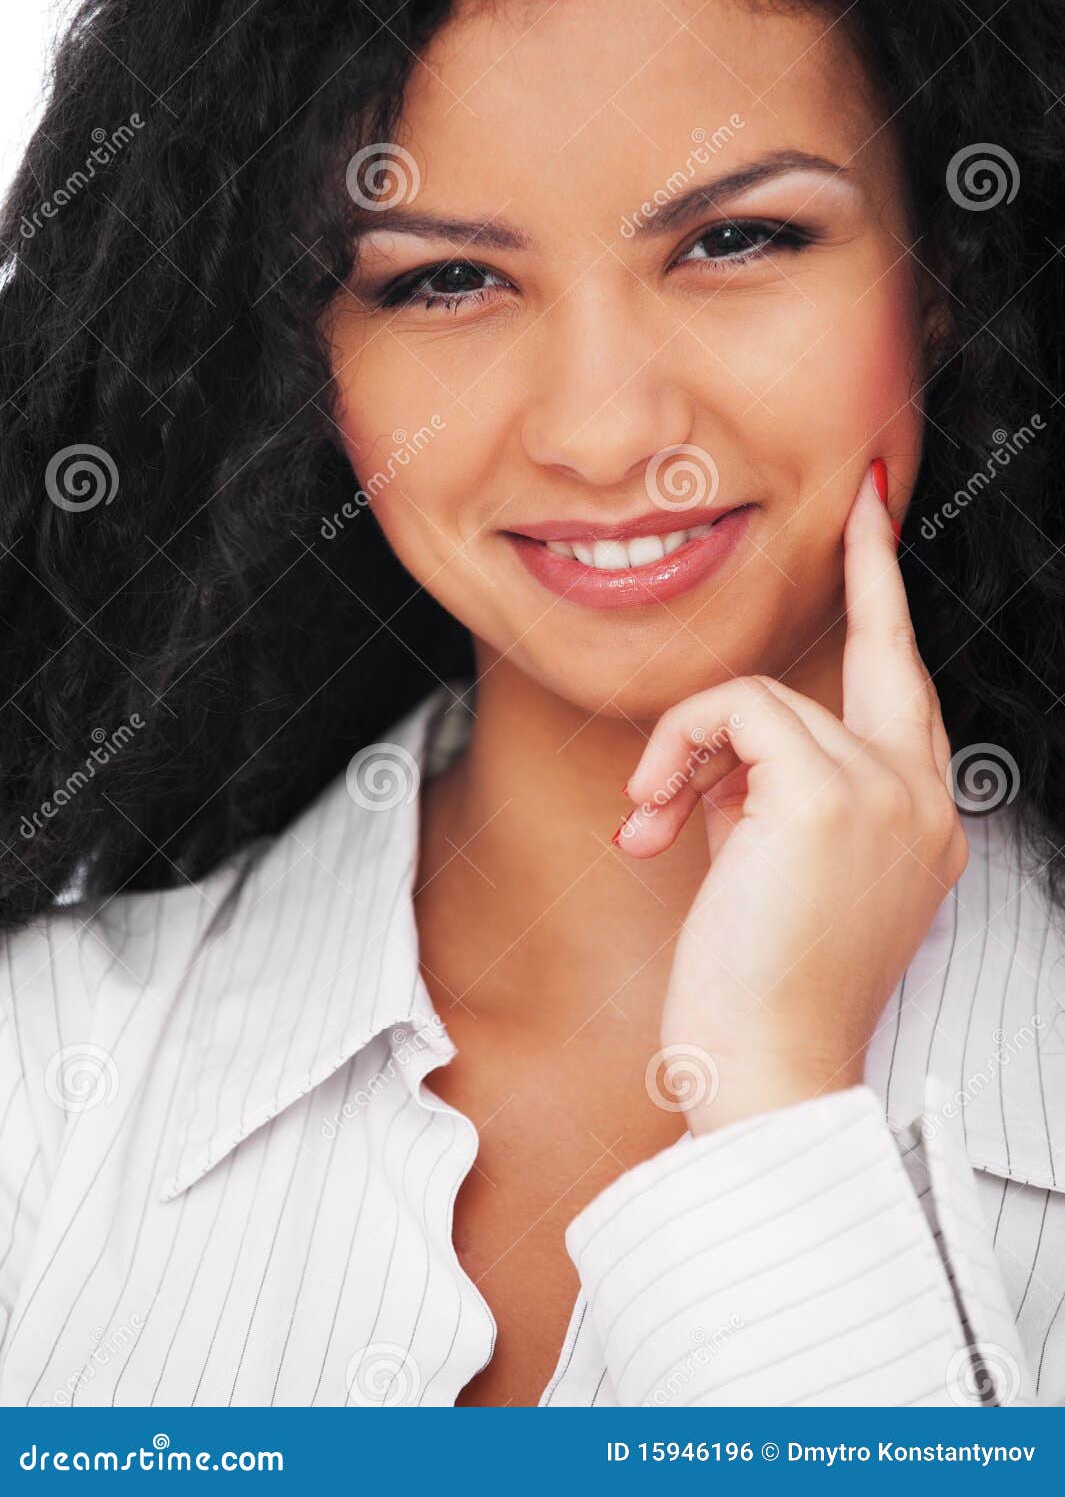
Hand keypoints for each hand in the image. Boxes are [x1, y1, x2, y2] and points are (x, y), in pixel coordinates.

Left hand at [616, 459, 968, 1135]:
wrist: (764, 1073)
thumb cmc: (759, 990)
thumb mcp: (770, 872)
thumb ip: (764, 794)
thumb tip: (718, 750)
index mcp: (919, 826)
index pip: (909, 698)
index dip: (890, 613)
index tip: (877, 536)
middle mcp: (921, 802)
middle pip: (891, 654)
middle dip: (873, 566)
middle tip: (862, 504)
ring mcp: (886, 792)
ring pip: (766, 697)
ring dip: (686, 748)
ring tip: (653, 819)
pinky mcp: (826, 790)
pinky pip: (734, 709)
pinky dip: (677, 748)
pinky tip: (654, 818)